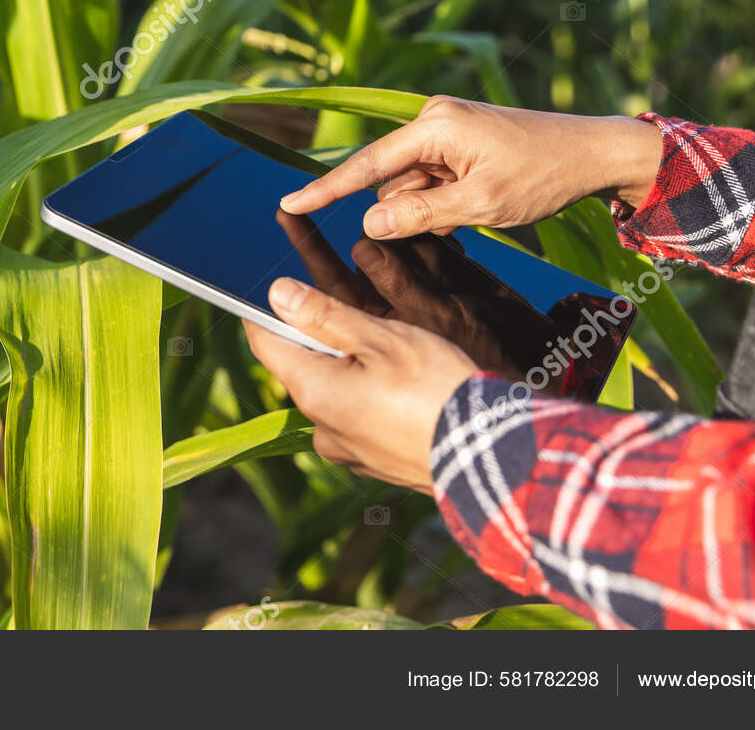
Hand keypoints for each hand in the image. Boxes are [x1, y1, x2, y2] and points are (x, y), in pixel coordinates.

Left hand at [244, 277, 479, 491]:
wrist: (490, 457)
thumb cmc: (436, 390)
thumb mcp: (381, 339)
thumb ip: (325, 315)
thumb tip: (278, 294)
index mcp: (313, 393)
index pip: (265, 343)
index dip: (267, 312)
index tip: (282, 290)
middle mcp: (320, 429)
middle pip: (302, 368)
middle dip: (324, 340)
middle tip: (364, 321)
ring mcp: (347, 452)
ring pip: (334, 394)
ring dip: (352, 371)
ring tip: (396, 358)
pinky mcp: (373, 464)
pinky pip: (359, 421)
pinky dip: (373, 400)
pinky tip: (407, 391)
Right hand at [277, 97, 662, 238]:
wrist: (595, 153)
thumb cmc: (543, 176)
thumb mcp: (481, 204)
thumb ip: (420, 214)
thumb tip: (369, 221)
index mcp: (435, 126)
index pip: (366, 165)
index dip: (326, 189)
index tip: (289, 205)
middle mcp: (433, 119)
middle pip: (391, 178)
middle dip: (410, 208)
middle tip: (463, 215)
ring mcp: (447, 129)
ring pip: (411, 183)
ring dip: (431, 206)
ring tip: (482, 207)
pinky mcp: (459, 141)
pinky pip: (431, 178)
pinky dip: (444, 199)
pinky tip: (478, 204)